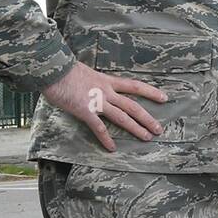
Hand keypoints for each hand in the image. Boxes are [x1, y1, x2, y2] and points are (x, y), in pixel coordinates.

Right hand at [42, 61, 167, 152]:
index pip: (135, 86)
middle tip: (159, 129)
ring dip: (135, 129)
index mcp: (107, 81)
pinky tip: (112, 148)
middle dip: (147, 118)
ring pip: (122, 117)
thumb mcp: (86, 72)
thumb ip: (93, 82)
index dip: (151, 92)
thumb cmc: (65, 70)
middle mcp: (106, 92)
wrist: (53, 69)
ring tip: (146, 138)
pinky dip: (106, 138)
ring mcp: (97, 102)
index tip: (164, 98)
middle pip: (133, 106)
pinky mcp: (85, 111)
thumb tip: (93, 87)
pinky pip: (98, 127)